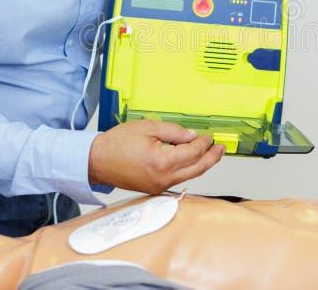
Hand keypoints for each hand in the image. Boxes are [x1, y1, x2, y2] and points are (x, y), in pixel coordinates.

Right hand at [88, 120, 224, 193]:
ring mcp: (159, 186)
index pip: (193, 153)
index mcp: (162, 162)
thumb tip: (193, 136)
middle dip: (212, 158)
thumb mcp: (148, 128)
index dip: (204, 143)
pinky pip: (178, 180)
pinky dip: (189, 170)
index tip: (209, 136)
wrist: (97, 161)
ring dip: (202, 165)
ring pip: (189, 176)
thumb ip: (174, 132)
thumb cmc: (117, 144)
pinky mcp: (155, 189)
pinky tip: (193, 161)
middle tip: (221, 148)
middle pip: (197, 169)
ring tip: (212, 154)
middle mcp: (163, 178)